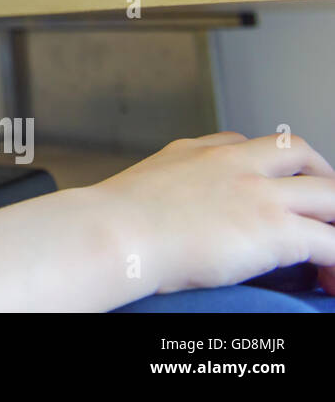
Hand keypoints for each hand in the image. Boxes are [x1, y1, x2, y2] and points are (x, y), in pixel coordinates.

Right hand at [88, 131, 334, 295]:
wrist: (113, 233)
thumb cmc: (110, 224)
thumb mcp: (134, 190)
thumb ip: (159, 193)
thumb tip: (160, 219)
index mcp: (192, 152)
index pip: (242, 144)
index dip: (264, 166)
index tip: (266, 186)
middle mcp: (230, 163)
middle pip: (299, 152)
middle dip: (318, 178)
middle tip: (320, 207)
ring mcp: (257, 192)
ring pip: (329, 191)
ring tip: (332, 241)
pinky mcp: (275, 228)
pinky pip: (332, 242)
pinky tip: (331, 279)